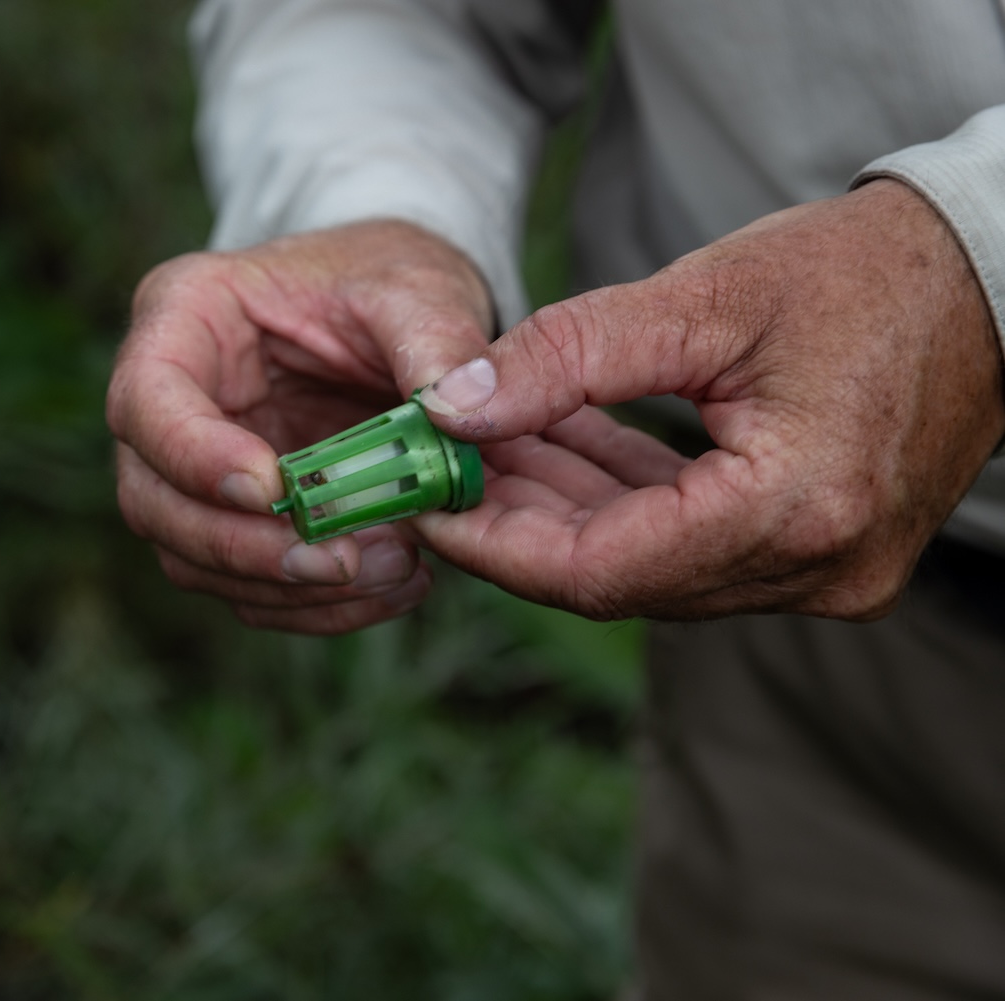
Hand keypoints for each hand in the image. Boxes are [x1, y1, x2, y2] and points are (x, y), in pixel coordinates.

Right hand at [107, 219, 493, 632]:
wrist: (398, 317)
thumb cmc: (387, 280)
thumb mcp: (417, 287)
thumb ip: (435, 339)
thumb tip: (459, 409)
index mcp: (183, 316)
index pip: (146, 398)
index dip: (192, 455)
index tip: (270, 491)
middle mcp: (167, 403)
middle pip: (152, 498)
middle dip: (239, 546)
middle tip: (338, 560)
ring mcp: (192, 472)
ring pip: (191, 558)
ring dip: (282, 587)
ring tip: (392, 571)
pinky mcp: (235, 523)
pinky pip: (248, 588)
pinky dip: (314, 606)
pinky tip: (390, 588)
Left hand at [414, 179, 1004, 620]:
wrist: (990, 281)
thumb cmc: (862, 273)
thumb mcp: (702, 297)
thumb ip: (566, 357)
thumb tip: (452, 407)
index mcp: (795, 509)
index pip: (598, 570)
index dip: (496, 545)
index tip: (425, 505)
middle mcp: (817, 568)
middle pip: (617, 577)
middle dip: (518, 524)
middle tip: (442, 469)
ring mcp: (826, 574)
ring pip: (648, 566)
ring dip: (563, 510)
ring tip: (488, 446)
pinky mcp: (821, 556)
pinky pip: (690, 548)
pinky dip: (621, 504)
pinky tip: (561, 450)